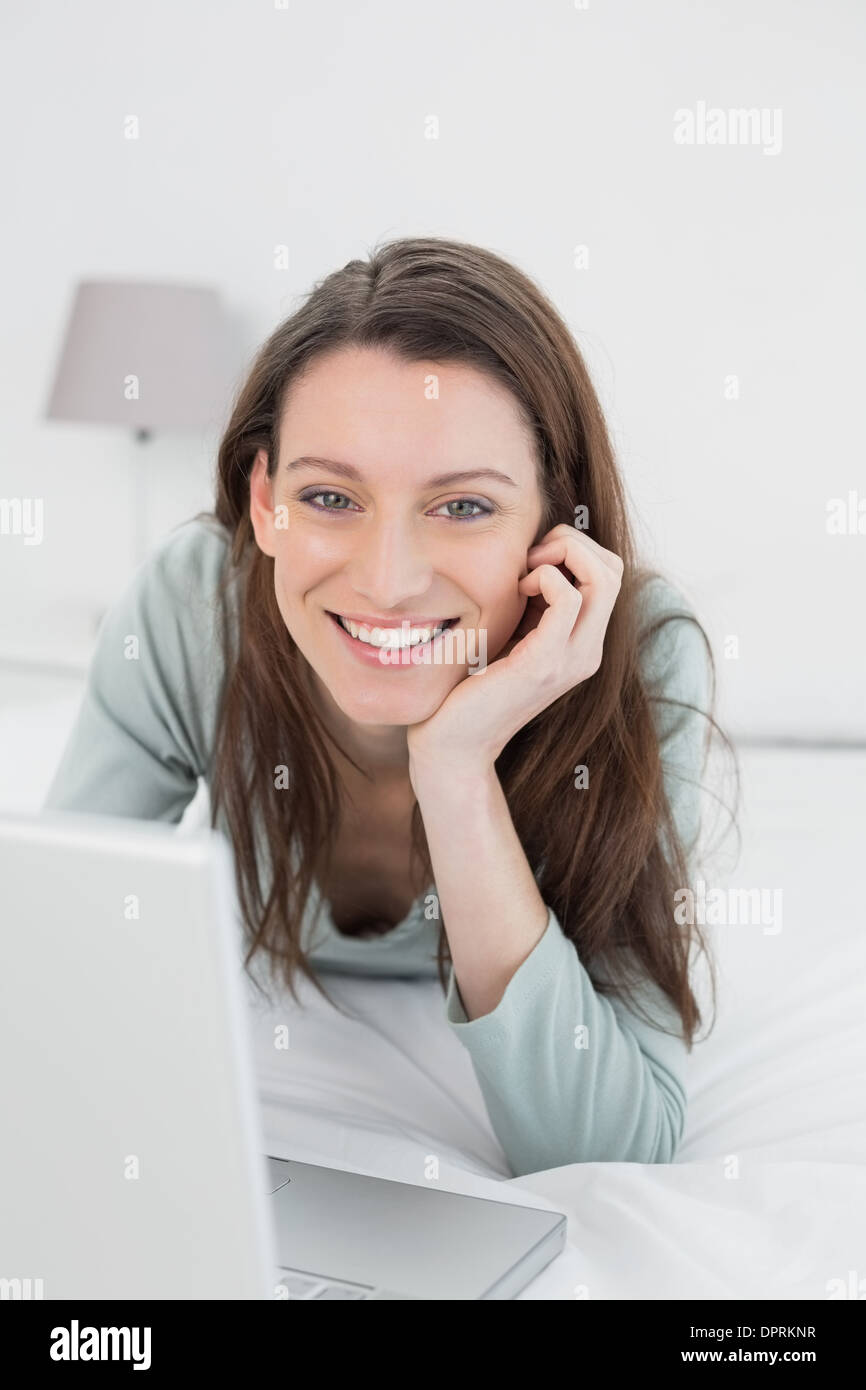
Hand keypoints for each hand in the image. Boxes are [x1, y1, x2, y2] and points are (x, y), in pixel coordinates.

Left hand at [407, 522, 623, 778]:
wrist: (455, 742)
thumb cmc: (472, 684)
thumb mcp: (512, 633)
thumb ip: (531, 603)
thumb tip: (534, 554)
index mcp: (583, 644)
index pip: (610, 574)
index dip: (576, 549)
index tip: (533, 557)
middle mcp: (587, 652)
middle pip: (613, 570)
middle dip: (573, 543)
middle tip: (531, 556)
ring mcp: (571, 659)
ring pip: (602, 579)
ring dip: (563, 555)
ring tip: (526, 571)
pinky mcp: (544, 664)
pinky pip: (568, 599)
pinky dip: (545, 577)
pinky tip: (518, 589)